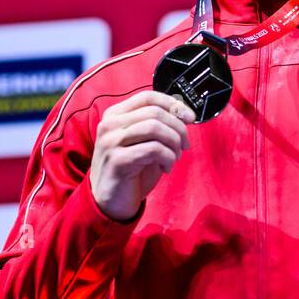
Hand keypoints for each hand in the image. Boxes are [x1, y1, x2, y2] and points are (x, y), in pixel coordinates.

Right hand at [89, 90, 194, 220]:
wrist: (111, 201)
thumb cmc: (131, 170)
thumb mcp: (143, 141)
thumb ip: (157, 125)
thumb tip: (183, 112)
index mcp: (115, 115)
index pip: (148, 97)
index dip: (173, 104)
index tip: (190, 117)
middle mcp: (109, 125)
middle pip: (155, 112)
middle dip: (178, 128)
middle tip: (185, 144)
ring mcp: (111, 142)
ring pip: (155, 128)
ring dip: (173, 143)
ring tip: (175, 157)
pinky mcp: (117, 161)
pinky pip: (153, 149)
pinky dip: (168, 158)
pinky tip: (166, 167)